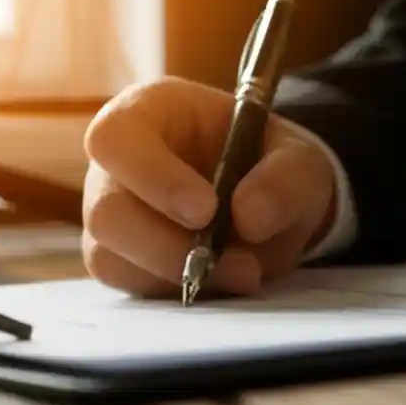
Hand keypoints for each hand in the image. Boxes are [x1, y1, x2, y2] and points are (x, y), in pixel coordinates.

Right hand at [82, 77, 336, 296]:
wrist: (270, 204)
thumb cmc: (271, 162)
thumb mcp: (299, 159)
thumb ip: (285, 178)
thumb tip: (249, 218)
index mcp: (148, 112)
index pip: (115, 137)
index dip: (152, 176)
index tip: (206, 210)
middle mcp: (115, 165)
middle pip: (105, 211)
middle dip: (168, 246)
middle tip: (238, 261)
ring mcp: (111, 215)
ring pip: (110, 258)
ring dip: (179, 275)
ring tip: (245, 273)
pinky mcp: (121, 260)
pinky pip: (130, 286)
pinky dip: (178, 292)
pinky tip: (222, 282)